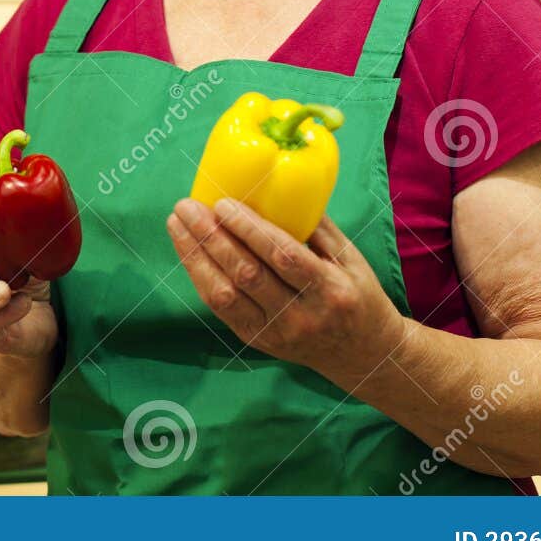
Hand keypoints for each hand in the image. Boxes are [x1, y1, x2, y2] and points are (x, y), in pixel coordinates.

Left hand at [167, 199, 406, 386]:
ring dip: (196, 256)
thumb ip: (316, 226)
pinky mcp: (256, 341)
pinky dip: (200, 277)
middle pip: (247, 274)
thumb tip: (277, 186)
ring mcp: (276, 334)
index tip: (223, 202)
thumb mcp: (351, 258)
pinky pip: (220, 309)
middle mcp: (301, 316)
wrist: (362, 354)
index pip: (283, 257)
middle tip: (188, 206)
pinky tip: (187, 251)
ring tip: (178, 224)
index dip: (249, 230)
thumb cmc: (358, 294)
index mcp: (331, 290)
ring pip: (226, 295)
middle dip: (212, 237)